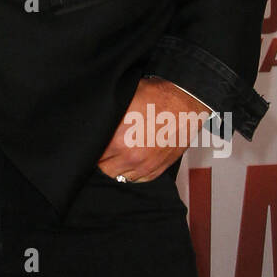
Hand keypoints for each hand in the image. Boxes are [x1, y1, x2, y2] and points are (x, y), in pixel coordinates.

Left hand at [96, 77, 210, 181]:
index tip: (91, 143)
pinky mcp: (159, 168)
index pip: (94, 154)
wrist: (186, 103)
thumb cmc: (157, 98)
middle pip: (104, 168)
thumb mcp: (124, 101)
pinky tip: (131, 160)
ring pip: (121, 176)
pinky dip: (133, 172)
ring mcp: (147, 165)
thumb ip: (107, 117)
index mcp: (119, 141)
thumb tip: (95, 122)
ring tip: (116, 154)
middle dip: (101, 159)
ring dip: (116, 167)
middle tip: (102, 149)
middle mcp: (132, 157)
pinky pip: (139, 179)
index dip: (91, 148)